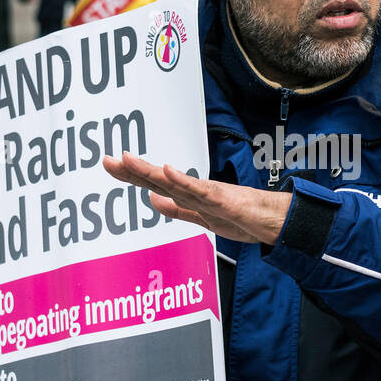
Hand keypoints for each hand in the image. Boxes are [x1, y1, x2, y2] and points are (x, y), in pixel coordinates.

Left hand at [103, 152, 291, 245]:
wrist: (273, 221)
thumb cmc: (242, 218)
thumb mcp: (200, 218)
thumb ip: (177, 209)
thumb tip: (152, 199)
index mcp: (188, 194)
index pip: (154, 182)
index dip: (131, 174)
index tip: (110, 164)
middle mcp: (194, 189)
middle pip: (158, 178)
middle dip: (131, 169)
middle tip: (107, 159)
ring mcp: (208, 193)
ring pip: (173, 181)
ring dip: (150, 170)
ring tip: (128, 159)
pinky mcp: (222, 200)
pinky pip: (200, 190)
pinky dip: (183, 180)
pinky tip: (167, 171)